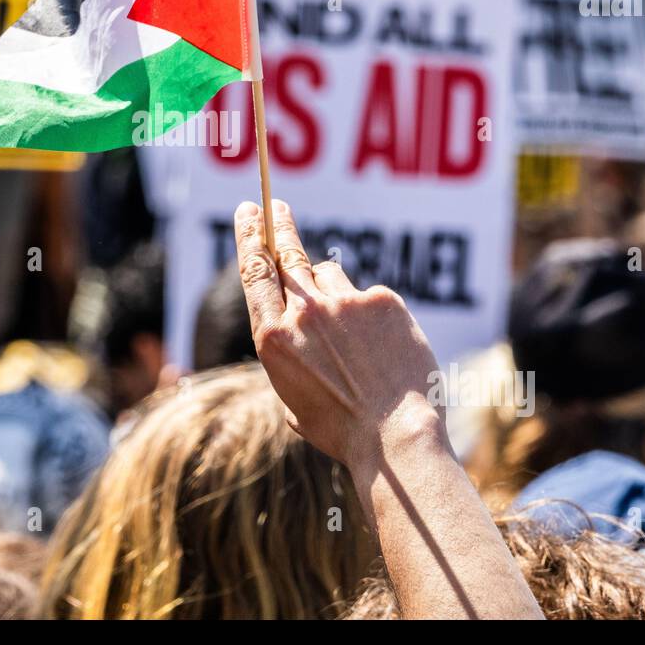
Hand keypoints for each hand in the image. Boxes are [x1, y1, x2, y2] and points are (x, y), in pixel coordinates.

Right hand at [233, 199, 445, 470]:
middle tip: (274, 206)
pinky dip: (375, 317)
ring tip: (357, 342)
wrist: (396, 437)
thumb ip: (292, 355)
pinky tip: (387, 351)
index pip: (255, 271)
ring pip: (333, 277)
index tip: (248, 212)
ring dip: (337, 297)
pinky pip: (372, 297)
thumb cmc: (343, 430)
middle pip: (287, 254)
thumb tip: (304, 334)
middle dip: (278, 226)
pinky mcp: (383, 300)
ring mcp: (345, 302)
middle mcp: (304, 312)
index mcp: (273, 338)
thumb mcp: (295, 399)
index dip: (249, 236)